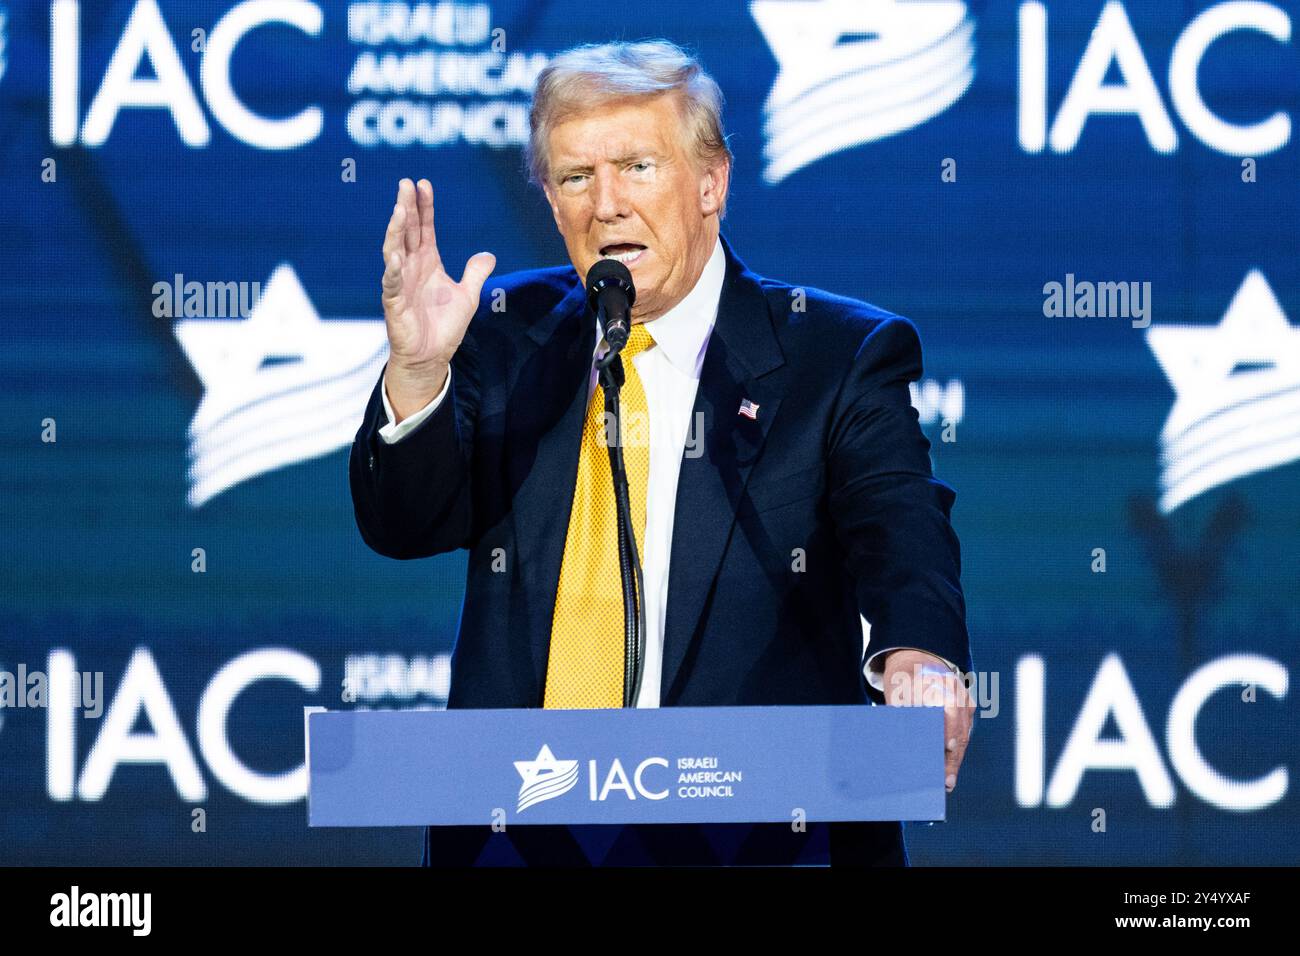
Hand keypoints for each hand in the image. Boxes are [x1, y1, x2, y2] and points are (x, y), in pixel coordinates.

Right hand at [381, 178, 495, 420]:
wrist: (432, 356)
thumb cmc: (444, 327)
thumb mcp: (468, 296)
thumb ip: (476, 274)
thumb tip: (488, 254)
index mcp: (427, 262)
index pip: (424, 228)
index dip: (424, 207)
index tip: (423, 184)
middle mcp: (411, 267)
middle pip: (408, 231)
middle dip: (407, 208)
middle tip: (406, 184)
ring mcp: (401, 283)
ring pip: (395, 251)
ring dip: (396, 231)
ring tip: (399, 210)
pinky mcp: (395, 303)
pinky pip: (392, 283)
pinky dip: (393, 270)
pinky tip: (394, 257)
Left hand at [881, 649, 974, 793]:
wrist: (916, 661)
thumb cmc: (902, 682)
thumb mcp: (897, 692)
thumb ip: (903, 713)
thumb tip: (904, 745)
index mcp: (935, 681)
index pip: (947, 706)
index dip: (949, 727)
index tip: (948, 746)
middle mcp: (954, 689)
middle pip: (958, 726)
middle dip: (953, 755)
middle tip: (946, 780)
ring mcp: (964, 698)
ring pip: (964, 733)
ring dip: (956, 758)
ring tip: (948, 781)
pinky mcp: (968, 708)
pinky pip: (965, 732)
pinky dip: (957, 751)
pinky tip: (950, 770)